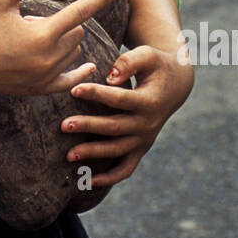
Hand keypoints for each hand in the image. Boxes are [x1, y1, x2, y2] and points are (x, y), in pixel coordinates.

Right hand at [0, 0, 125, 95]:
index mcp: (41, 34)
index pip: (79, 12)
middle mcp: (48, 59)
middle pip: (76, 32)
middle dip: (64, 22)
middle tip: (31, 20)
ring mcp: (45, 77)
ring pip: (74, 52)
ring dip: (63, 41)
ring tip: (32, 38)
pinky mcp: (39, 89)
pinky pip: (70, 79)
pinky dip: (79, 70)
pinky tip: (89, 66)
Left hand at [59, 42, 193, 186]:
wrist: (174, 85)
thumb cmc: (155, 65)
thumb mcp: (148, 56)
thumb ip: (129, 61)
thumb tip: (110, 75)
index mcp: (149, 101)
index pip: (120, 99)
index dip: (97, 94)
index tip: (74, 90)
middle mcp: (148, 124)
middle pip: (115, 128)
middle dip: (89, 127)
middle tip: (63, 125)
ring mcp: (144, 139)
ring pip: (117, 151)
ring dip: (93, 154)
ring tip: (69, 155)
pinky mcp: (140, 148)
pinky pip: (126, 168)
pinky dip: (110, 178)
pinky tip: (89, 181)